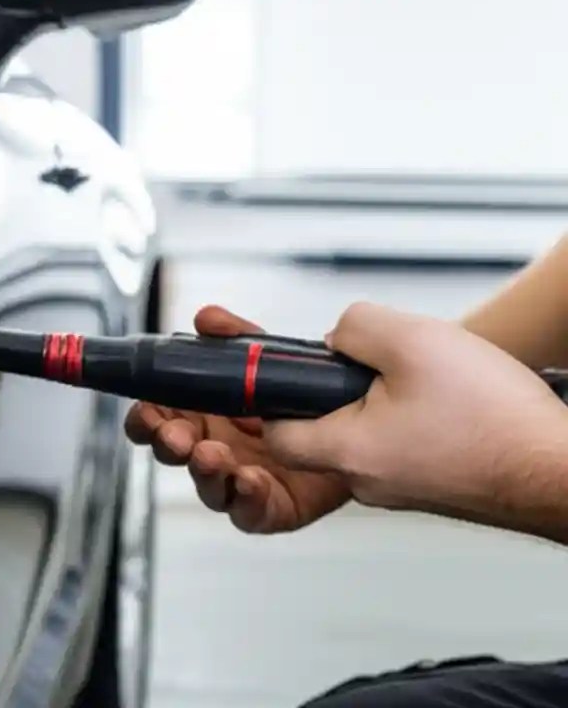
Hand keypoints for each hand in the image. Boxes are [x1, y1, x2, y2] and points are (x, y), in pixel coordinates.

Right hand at [124, 305, 351, 532]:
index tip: (146, 410)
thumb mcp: (267, 359)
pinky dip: (245, 499)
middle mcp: (216, 448)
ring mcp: (240, 480)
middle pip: (175, 454)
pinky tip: (250, 482)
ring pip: (207, 485)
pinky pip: (249, 511)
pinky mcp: (271, 507)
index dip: (146, 417)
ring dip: (204, 471)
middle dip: (169, 444)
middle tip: (175, 434)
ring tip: (212, 455)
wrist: (357, 423)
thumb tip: (207, 319)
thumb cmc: (302, 397)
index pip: (159, 418)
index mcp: (204, 414)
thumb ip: (237, 338)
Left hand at [264, 303, 567, 513]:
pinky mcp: (436, 485)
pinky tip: (453, 401)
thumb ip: (356, 328)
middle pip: (324, 428)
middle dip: (342, 389)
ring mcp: (403, 487)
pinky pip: (408, 444)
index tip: (293, 371)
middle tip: (378, 365)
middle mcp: (368, 480)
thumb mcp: (412, 341)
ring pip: (370, 433)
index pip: (276, 433)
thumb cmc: (498, 422)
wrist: (563, 470)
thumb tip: (336, 337)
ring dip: (389, 400)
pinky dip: (421, 417)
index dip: (279, 396)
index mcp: (347, 451)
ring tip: (431, 380)